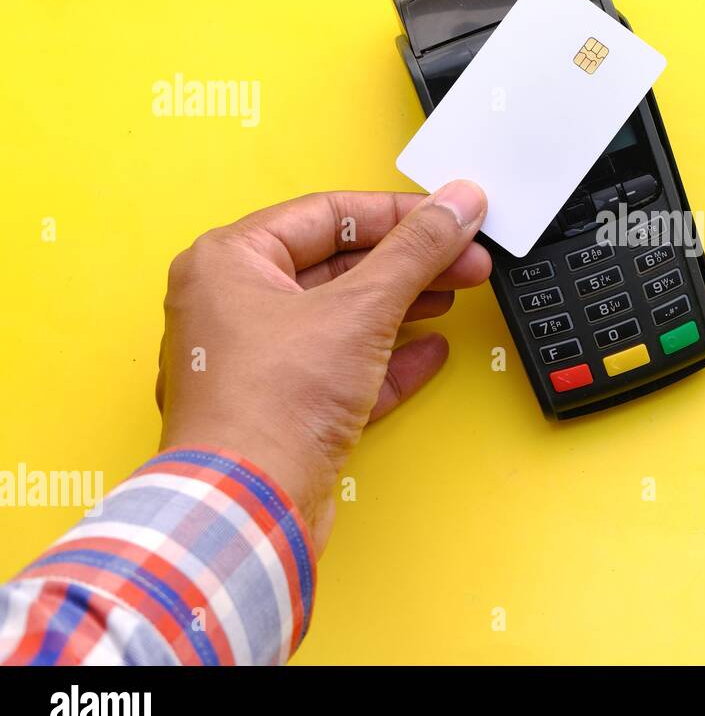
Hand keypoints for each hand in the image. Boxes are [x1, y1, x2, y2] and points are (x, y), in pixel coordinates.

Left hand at [155, 183, 489, 552]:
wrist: (250, 509)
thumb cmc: (268, 407)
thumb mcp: (360, 308)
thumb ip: (416, 250)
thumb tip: (455, 206)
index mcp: (229, 263)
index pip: (327, 214)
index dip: (398, 213)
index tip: (449, 215)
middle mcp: (232, 307)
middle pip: (338, 265)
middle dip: (409, 263)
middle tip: (464, 259)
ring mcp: (257, 362)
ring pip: (343, 317)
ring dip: (403, 305)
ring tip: (452, 294)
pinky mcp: (282, 410)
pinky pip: (343, 369)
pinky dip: (387, 358)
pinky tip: (427, 352)